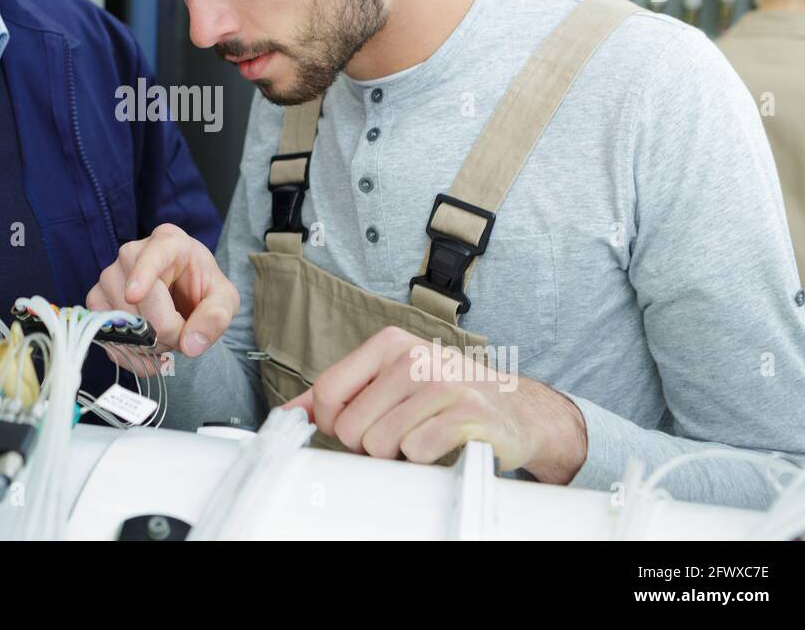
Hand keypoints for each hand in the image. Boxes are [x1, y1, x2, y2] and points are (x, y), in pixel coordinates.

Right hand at [86, 223, 237, 375]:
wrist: (186, 297)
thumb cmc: (203, 289)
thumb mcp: (224, 300)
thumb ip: (216, 318)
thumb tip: (190, 344)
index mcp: (168, 242)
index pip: (152, 255)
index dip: (142, 274)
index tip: (134, 295)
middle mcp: (133, 253)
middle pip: (137, 298)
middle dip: (162, 329)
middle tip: (182, 337)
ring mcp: (110, 275)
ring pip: (118, 315)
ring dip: (145, 341)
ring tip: (165, 338)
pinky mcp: (98, 297)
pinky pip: (103, 328)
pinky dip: (124, 350)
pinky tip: (144, 353)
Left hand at [286, 325, 586, 482]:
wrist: (516, 409)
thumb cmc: (444, 396)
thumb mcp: (389, 381)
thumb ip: (339, 394)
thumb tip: (288, 413)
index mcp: (388, 344)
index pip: (327, 392)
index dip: (333, 424)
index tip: (356, 427)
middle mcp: (414, 357)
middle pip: (351, 427)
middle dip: (368, 445)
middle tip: (400, 433)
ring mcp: (443, 383)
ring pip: (380, 444)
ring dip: (397, 454)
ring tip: (422, 437)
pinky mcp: (469, 413)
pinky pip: (417, 450)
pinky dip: (423, 458)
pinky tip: (442, 443)